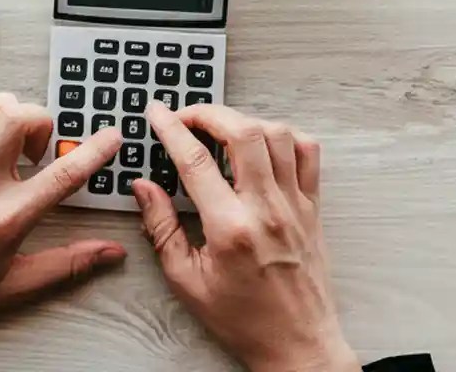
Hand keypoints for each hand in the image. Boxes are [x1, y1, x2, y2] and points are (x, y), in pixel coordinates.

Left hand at [0, 93, 124, 362]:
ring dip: (6, 109)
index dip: (94, 151)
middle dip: (41, 121)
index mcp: (6, 219)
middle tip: (38, 145)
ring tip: (9, 132)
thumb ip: (67, 264)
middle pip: (19, 121)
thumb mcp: (15, 286)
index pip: (63, 175)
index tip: (111, 137)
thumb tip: (108, 254)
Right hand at [133, 102, 359, 371]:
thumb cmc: (243, 319)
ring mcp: (295, 204)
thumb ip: (162, 228)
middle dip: (209, 113)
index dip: (171, 128)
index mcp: (231, 229)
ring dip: (244, 120)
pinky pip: (307, 153)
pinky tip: (263, 142)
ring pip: (277, 134)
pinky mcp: (312, 206)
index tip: (157, 113)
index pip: (196, 161)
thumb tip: (143, 188)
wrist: (297, 343)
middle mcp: (267, 209)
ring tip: (220, 127)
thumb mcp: (187, 281)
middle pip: (242, 132)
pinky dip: (285, 135)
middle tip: (186, 116)